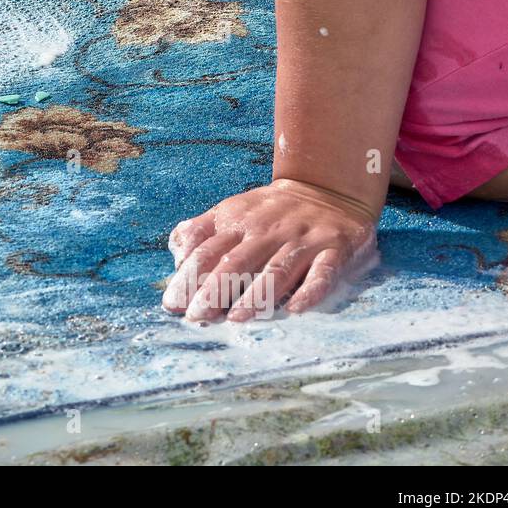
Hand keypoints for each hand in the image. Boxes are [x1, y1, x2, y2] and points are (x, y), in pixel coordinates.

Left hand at [162, 179, 377, 321]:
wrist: (327, 188)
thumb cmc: (269, 211)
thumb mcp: (231, 211)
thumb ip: (199, 231)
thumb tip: (176, 258)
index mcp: (237, 222)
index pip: (207, 251)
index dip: (188, 277)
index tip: (174, 304)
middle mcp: (267, 231)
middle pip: (236, 262)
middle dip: (214, 290)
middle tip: (198, 317)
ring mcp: (301, 240)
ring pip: (277, 270)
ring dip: (256, 295)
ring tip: (237, 318)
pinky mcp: (333, 249)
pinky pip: (323, 272)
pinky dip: (310, 290)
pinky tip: (296, 308)